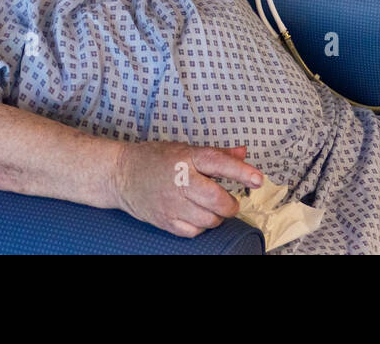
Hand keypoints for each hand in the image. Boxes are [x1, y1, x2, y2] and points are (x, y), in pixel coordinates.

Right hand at [112, 140, 263, 237]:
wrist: (120, 173)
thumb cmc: (156, 159)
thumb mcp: (186, 149)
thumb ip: (218, 154)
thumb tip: (244, 152)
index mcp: (187, 158)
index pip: (220, 163)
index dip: (241, 172)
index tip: (258, 179)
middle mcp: (180, 180)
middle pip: (216, 200)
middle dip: (230, 205)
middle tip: (230, 202)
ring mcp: (171, 203)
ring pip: (208, 220)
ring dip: (217, 217)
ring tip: (212, 209)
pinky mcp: (164, 220)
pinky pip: (192, 231)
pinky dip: (201, 227)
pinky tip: (198, 217)